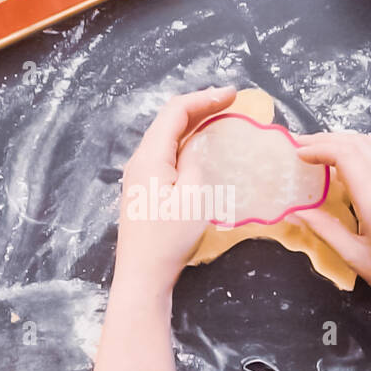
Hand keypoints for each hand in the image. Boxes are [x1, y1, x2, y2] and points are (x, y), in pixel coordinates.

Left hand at [115, 86, 237, 287]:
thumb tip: (197, 145)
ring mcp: (138, 175)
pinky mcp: (143, 189)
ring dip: (192, 123)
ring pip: (166, 136)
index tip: (232, 95)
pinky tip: (198, 145)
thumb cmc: (169, 239)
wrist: (142, 274)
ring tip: (217, 116)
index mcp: (150, 156)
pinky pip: (165, 153)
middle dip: (199, 106)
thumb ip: (195, 162)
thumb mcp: (192, 196)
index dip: (204, 98)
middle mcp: (139, 160)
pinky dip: (185, 141)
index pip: (176, 111)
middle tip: (229, 101)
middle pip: (168, 120)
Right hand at [289, 131, 370, 314]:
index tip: (298, 154)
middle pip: (358, 142)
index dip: (318, 148)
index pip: (346, 154)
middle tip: (302, 145)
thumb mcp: (356, 258)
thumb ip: (325, 230)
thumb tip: (297, 211)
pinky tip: (350, 164)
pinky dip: (362, 149)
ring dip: (345, 140)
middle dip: (326, 139)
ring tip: (322, 150)